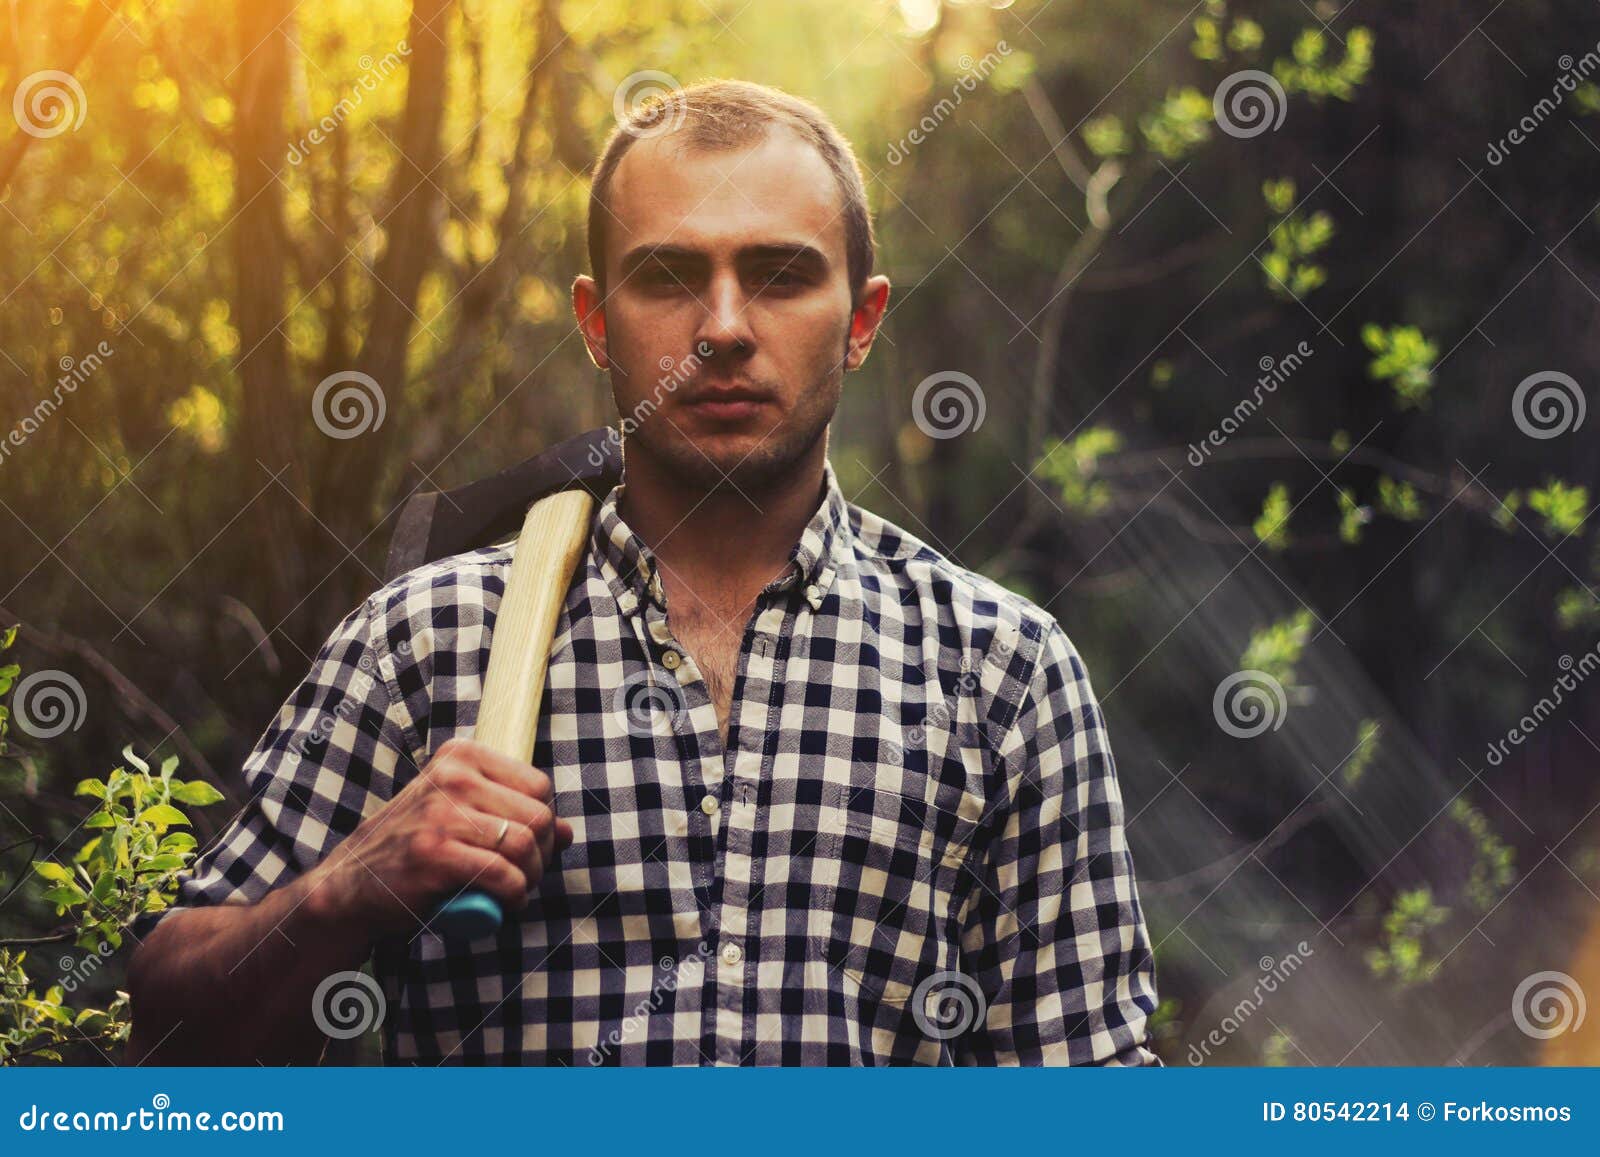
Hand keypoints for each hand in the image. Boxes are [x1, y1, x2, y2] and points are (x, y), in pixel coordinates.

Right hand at [304, 738, 573, 935]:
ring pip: (526, 844)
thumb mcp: (459, 815)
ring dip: (531, 876)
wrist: (350, 886)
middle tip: (524, 874)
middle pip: (538, 815)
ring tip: (515, 889)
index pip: (537, 784)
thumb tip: (567, 831)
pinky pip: (504, 875)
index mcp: (460, 756)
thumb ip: (510, 814)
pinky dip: (515, 895)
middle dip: (542, 853)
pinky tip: (505, 903)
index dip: (544, 821)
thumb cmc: (412, 848)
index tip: (529, 846)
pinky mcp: (434, 854)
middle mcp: (451, 776)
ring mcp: (440, 814)